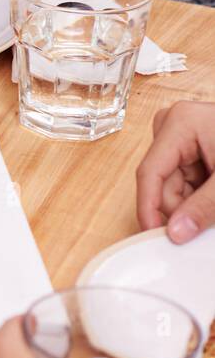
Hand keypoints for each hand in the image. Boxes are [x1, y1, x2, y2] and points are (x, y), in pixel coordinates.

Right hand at [137, 100, 214, 242]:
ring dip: (193, 202)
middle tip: (208, 221)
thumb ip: (204, 207)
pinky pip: (184, 180)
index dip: (149, 206)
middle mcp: (174, 126)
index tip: (153, 234)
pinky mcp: (191, 147)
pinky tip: (213, 199)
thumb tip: (178, 230)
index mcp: (180, 123)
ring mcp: (181, 136)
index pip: (151, 172)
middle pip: (162, 181)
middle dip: (182, 206)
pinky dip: (199, 196)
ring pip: (173, 184)